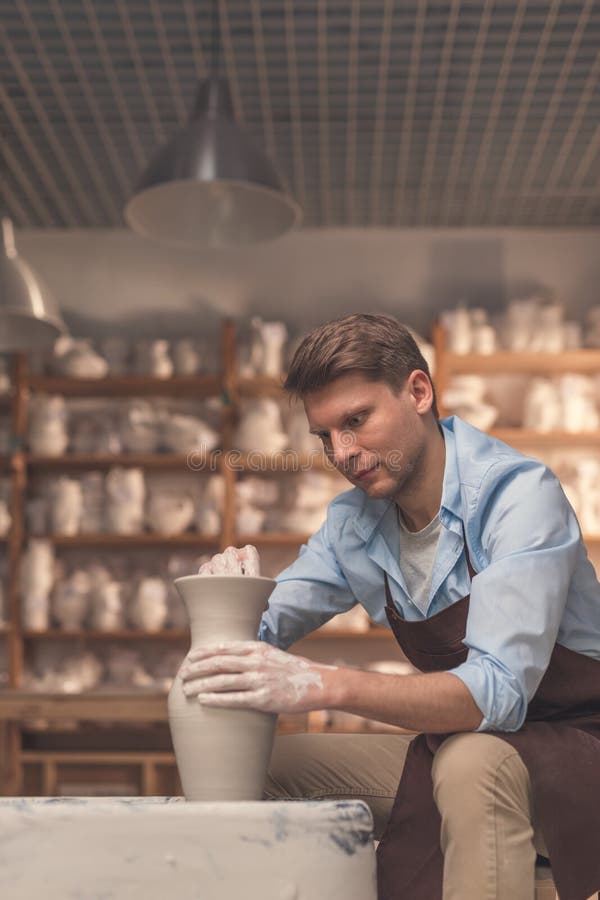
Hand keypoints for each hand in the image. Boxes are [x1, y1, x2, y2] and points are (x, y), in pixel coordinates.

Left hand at [178, 641, 335, 713]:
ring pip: (222, 681)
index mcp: (257, 648)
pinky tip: (203, 699)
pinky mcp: (264, 699)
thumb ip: (253, 654)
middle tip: (181, 675)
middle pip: (218, 663)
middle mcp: (256, 661)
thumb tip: (232, 657)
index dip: (203, 653)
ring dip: (201, 684)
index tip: (189, 657)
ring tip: (186, 690)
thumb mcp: (272, 654)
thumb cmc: (293, 670)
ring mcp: (259, 680)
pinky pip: (234, 699)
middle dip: (196, 669)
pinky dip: (216, 698)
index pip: (223, 648)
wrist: (318, 683)